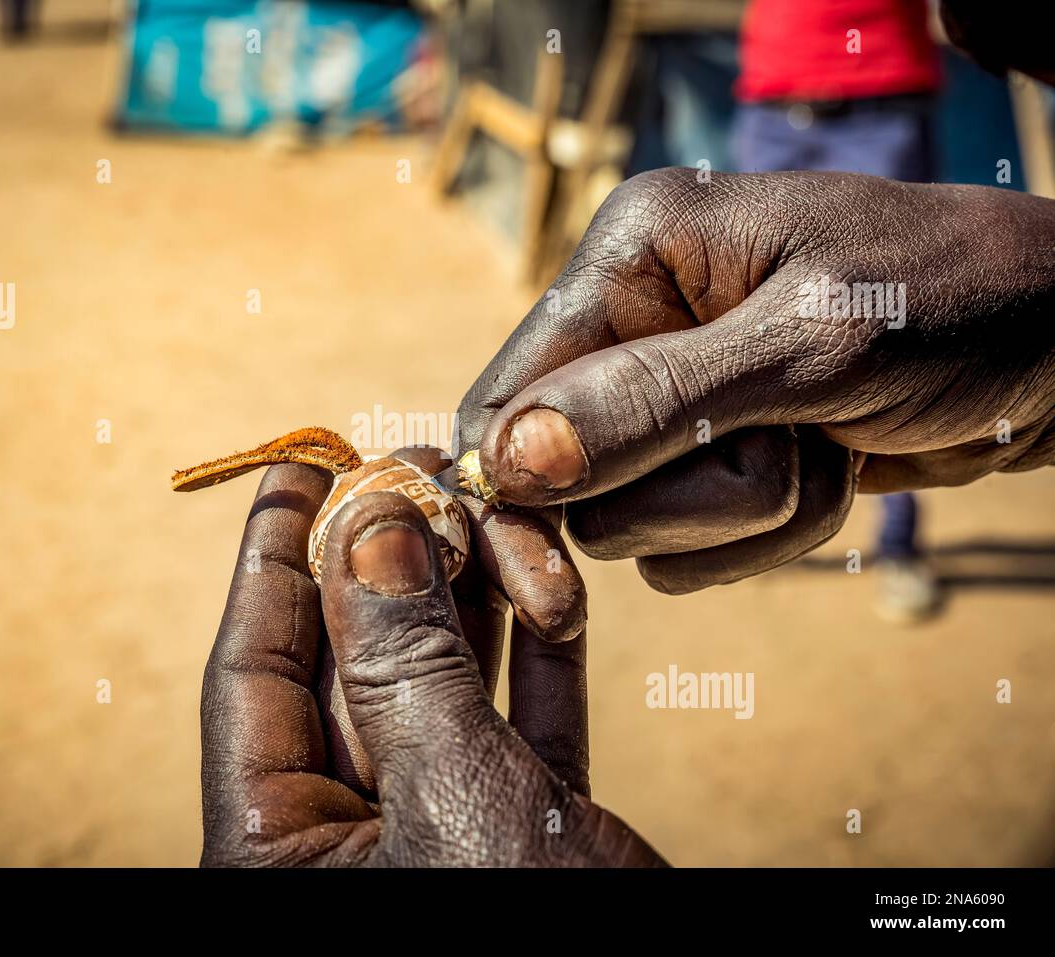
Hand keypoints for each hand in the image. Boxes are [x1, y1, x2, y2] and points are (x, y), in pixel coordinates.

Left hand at [199, 461, 664, 866]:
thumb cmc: (529, 948)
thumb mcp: (453, 809)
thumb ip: (405, 669)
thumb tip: (370, 534)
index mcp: (282, 853)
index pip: (254, 674)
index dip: (272, 562)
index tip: (294, 468)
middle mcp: (353, 838)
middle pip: (353, 661)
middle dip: (389, 560)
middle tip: (418, 473)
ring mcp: (445, 829)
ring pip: (443, 679)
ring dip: (474, 592)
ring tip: (492, 513)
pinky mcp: (531, 829)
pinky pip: (524, 716)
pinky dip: (540, 649)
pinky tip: (549, 583)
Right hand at [456, 168, 1054, 593]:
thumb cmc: (955, 301)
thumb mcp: (812, 346)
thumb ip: (657, 401)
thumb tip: (508, 459)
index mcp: (635, 254)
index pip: (508, 392)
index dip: (523, 484)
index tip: (561, 569)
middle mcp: (636, 319)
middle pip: (573, 479)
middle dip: (693, 490)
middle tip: (787, 439)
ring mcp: (673, 391)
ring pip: (636, 524)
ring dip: (747, 511)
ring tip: (825, 441)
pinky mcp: (711, 450)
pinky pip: (690, 545)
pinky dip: (772, 530)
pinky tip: (833, 464)